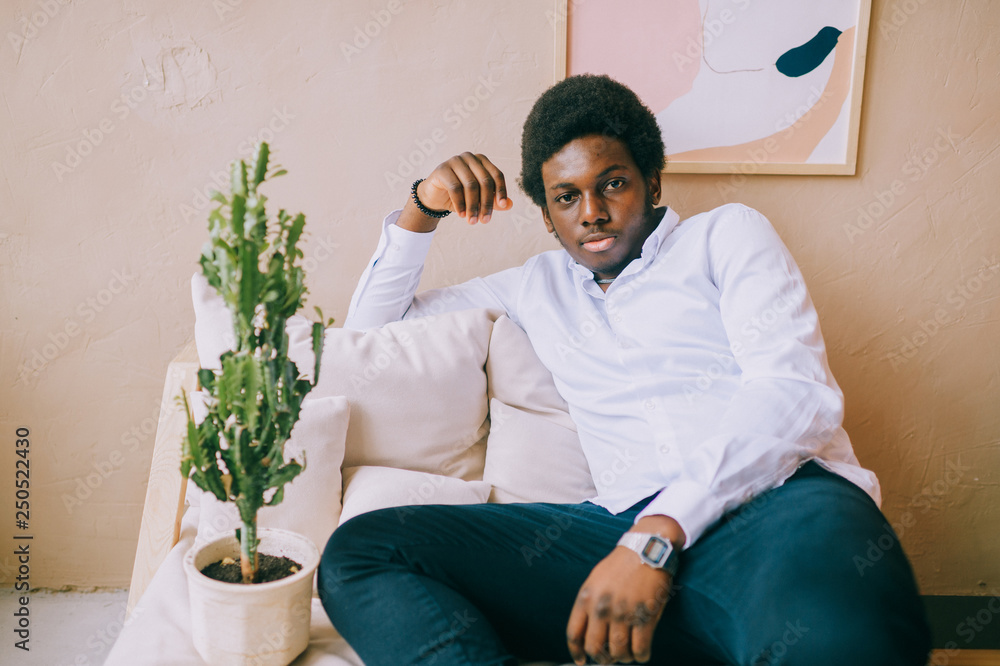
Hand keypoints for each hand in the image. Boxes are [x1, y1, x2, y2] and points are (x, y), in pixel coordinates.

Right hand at [399, 153, 511, 231]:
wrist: (435, 197)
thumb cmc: (460, 196)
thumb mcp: (478, 200)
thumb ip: (494, 201)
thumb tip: (510, 205)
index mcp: (481, 161)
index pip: (496, 175)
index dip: (501, 190)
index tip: (502, 206)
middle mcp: (469, 158)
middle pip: (485, 180)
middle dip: (486, 203)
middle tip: (485, 221)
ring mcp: (455, 161)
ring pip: (471, 185)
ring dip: (473, 206)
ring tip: (472, 221)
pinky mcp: (442, 169)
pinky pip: (455, 187)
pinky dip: (460, 203)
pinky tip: (461, 215)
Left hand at [566, 517, 683, 664]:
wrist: (646, 548)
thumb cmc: (621, 564)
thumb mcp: (595, 579)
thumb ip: (588, 602)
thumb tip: (586, 629)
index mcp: (586, 598)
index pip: (574, 634)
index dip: (577, 652)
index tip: (581, 660)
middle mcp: (602, 608)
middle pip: (595, 648)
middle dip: (602, 658)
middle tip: (609, 658)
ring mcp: (623, 614)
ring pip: (619, 652)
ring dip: (623, 657)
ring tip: (627, 653)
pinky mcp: (645, 617)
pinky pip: (640, 649)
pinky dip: (641, 656)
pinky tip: (642, 652)